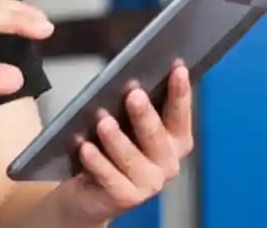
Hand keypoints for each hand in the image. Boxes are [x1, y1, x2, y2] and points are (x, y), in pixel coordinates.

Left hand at [54, 61, 193, 225]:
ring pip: (131, 158)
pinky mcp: (126, 198)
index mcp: (175, 141)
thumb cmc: (112, 149)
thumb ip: (136, 104)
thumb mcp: (127, 124)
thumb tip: (132, 75)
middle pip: (157, 136)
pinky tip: (86, 148)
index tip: (178, 68)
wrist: (90, 193)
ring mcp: (148, 183)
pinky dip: (98, 162)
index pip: (180, 114)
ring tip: (103, 122)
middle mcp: (167, 163)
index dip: (180, 92)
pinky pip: (110, 177)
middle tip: (134, 94)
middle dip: (145, 115)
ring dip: (116, 139)